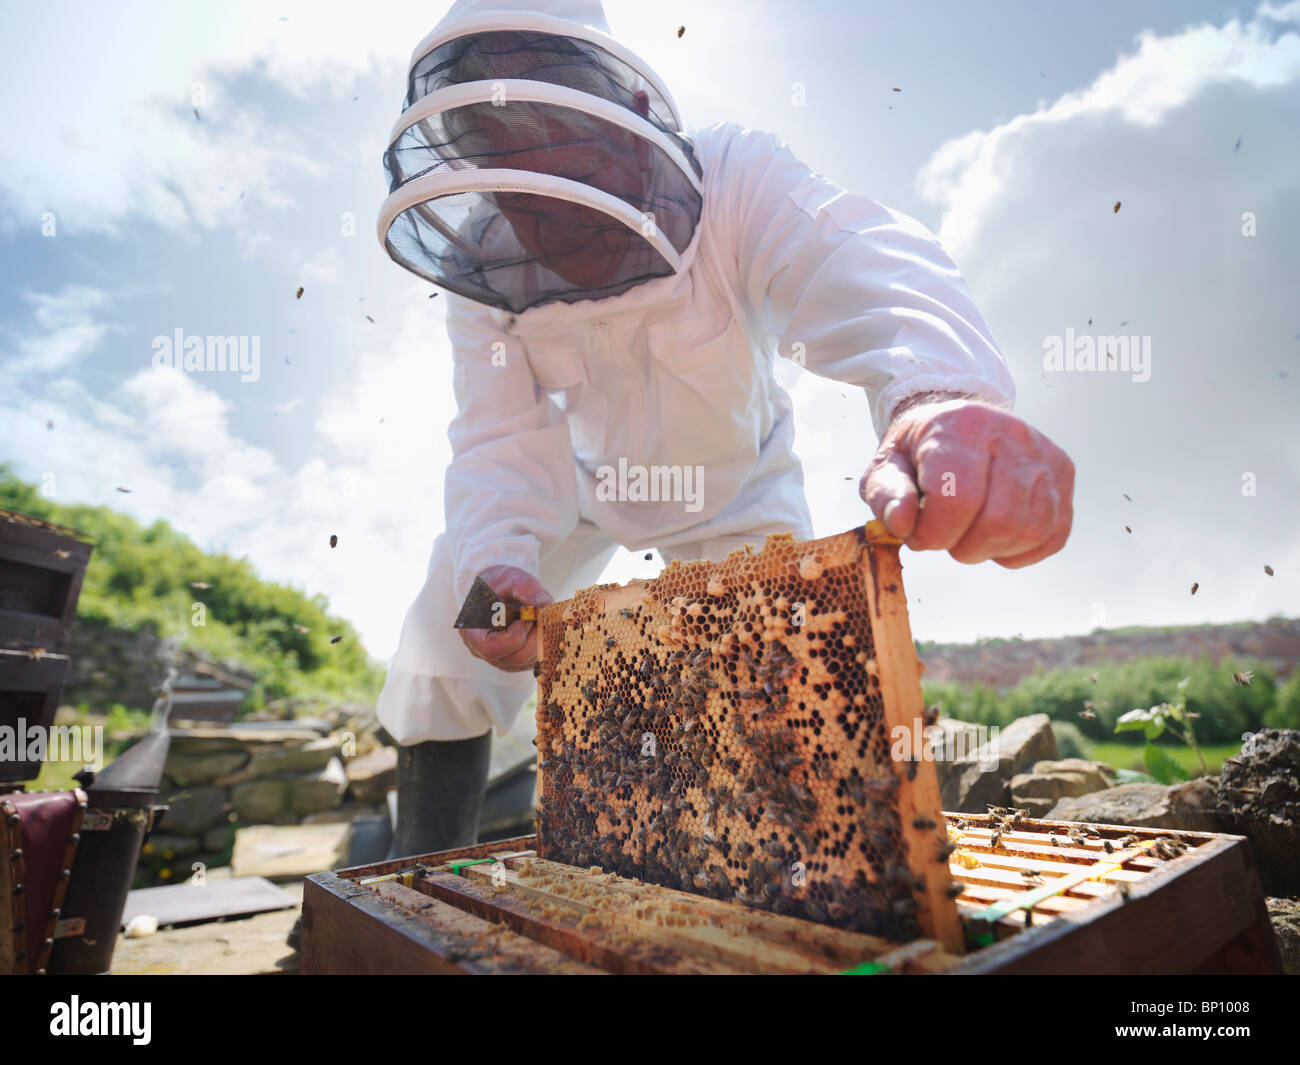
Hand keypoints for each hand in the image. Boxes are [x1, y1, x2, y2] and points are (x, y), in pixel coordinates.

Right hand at [458, 565, 552, 671]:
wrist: (498, 590)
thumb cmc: (500, 584)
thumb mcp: (512, 578)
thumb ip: (526, 588)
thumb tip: (545, 602)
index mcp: (472, 633)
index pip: (492, 648)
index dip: (516, 634)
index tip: (526, 615)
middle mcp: (482, 652)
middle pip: (515, 658)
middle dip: (535, 637)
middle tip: (540, 616)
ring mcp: (498, 660)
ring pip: (528, 662)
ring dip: (541, 640)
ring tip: (537, 619)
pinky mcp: (514, 663)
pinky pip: (533, 662)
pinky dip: (542, 644)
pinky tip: (537, 627)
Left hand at [860, 398, 1073, 567]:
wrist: (958, 423)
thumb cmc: (919, 451)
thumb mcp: (887, 465)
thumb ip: (886, 495)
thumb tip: (901, 523)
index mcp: (961, 427)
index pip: (958, 499)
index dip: (934, 534)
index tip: (918, 535)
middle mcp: (1011, 435)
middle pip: (1000, 520)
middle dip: (964, 547)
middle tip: (944, 538)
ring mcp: (1043, 455)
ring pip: (1031, 531)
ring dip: (992, 551)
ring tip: (968, 537)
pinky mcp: (1062, 474)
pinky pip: (1053, 535)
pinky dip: (1020, 552)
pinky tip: (994, 540)